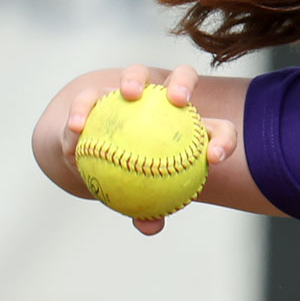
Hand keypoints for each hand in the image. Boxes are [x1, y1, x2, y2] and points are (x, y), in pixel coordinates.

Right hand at [59, 64, 239, 235]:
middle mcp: (164, 98)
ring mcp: (131, 90)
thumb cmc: (136, 179)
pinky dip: (84, 109)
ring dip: (134, 79)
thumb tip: (149, 227)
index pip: (218, 129)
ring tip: (128, 94)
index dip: (223, 140)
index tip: (213, 158)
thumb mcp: (144, 197)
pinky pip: (90, 98)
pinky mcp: (97, 91)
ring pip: (136, 73)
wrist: (100, 158)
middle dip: (184, 83)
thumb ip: (149, 209)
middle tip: (178, 101)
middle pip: (183, 77)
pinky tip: (76, 127)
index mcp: (191, 126)